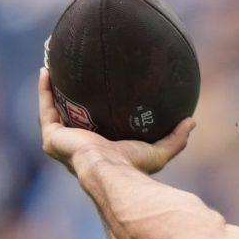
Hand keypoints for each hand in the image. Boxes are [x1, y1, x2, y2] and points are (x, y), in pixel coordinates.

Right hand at [38, 67, 194, 175]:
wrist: (111, 172)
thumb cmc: (134, 166)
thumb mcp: (159, 151)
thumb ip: (176, 138)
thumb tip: (192, 121)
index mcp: (100, 150)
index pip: (95, 129)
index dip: (94, 112)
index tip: (99, 93)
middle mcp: (78, 147)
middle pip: (71, 117)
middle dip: (70, 97)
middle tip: (75, 75)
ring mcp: (62, 142)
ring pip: (54, 109)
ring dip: (53, 89)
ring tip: (55, 65)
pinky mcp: (52, 137)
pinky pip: (46, 108)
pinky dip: (45, 89)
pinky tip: (47, 69)